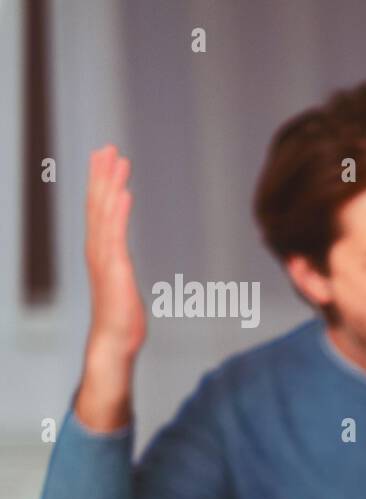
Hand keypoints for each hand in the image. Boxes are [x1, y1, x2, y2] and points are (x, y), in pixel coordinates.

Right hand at [84, 145, 145, 358]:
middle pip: (97, 204)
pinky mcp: (115, 267)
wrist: (115, 341)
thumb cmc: (121, 318)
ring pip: (105, 212)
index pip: (98, 210)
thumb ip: (121, 269)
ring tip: (118, 159)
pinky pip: (116, 233)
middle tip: (108, 147)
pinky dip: (119, 211)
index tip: (106, 160)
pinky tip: (125, 192)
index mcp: (100, 251)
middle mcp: (98, 249)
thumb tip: (123, 263)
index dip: (101, 183)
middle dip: (102, 174)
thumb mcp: (122, 285)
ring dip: (111, 184)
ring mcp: (104, 257)